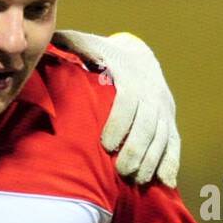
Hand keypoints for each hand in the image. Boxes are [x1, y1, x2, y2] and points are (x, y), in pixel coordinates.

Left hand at [52, 29, 179, 186]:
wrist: (140, 56)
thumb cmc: (103, 55)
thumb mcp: (89, 46)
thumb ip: (70, 46)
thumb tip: (48, 40)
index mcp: (132, 76)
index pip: (129, 100)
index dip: (119, 122)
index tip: (106, 144)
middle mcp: (152, 93)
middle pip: (148, 124)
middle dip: (137, 148)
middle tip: (123, 171)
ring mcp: (164, 108)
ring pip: (162, 136)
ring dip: (152, 160)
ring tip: (138, 180)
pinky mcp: (170, 121)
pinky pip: (174, 143)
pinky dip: (171, 162)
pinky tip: (166, 182)